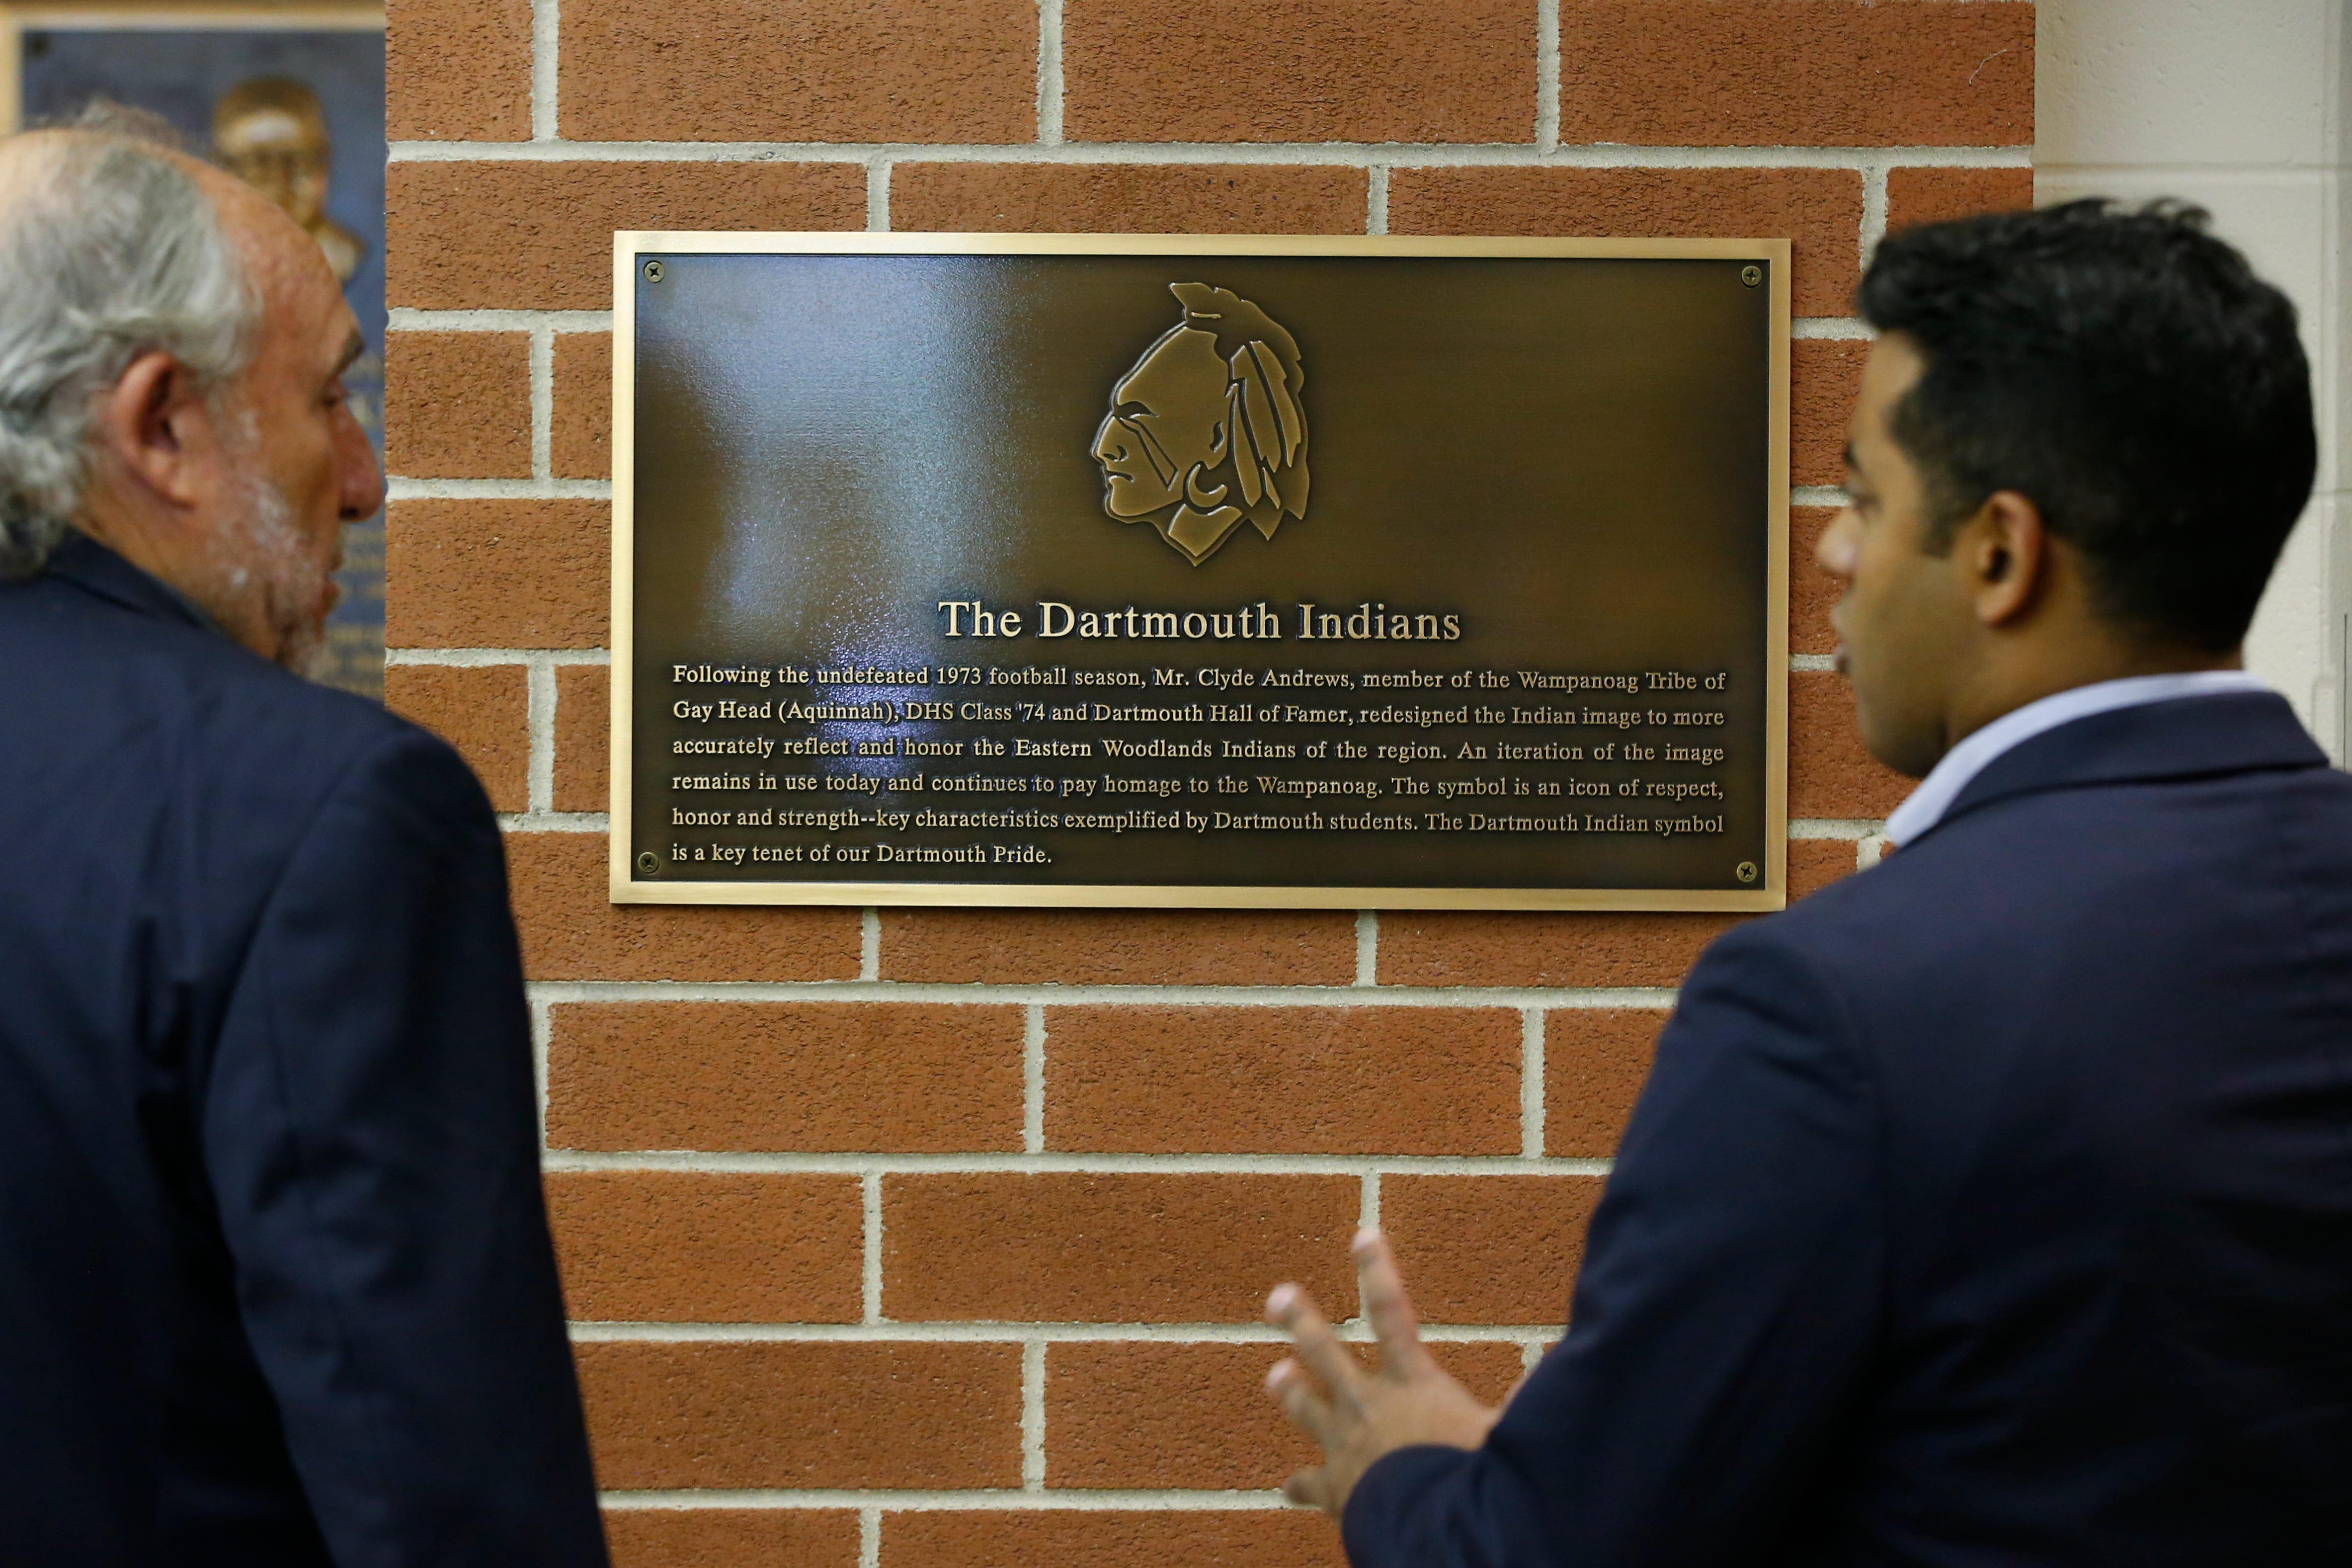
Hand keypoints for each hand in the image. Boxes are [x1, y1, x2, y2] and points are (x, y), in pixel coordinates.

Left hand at [1264, 1227, 1502, 1517]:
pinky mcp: (1334, 1489)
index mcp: (1412, 1385)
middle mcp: (1369, 1406)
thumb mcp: (1505, 1433)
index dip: (1376, 1270)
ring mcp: (1344, 1446)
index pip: (1391, 1313)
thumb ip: (1525, 1397)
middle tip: (1278, 1296)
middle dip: (1301, 1321)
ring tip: (1275, 1374)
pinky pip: (1309, 1485)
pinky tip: (1288, 1487)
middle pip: (1325, 1351)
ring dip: (1290, 1390)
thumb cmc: (1472, 1479)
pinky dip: (1301, 1485)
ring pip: (1306, 1407)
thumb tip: (1562, 1356)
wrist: (1430, 1528)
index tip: (1363, 1234)